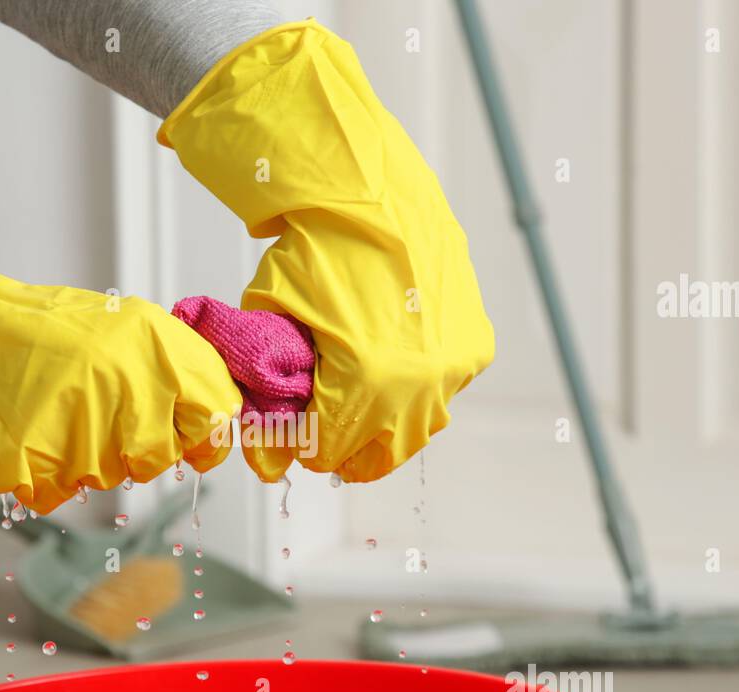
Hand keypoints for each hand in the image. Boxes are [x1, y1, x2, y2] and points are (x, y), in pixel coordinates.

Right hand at [0, 153, 240, 512]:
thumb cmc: (31, 336)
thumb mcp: (115, 332)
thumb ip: (170, 377)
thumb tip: (218, 434)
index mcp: (151, 343)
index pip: (214, 412)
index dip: (203, 436)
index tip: (188, 442)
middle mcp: (122, 380)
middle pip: (155, 458)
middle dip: (125, 449)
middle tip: (83, 411)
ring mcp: (74, 422)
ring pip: (101, 478)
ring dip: (74, 459)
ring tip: (40, 411)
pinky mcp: (27, 459)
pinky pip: (51, 492)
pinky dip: (34, 474)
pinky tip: (16, 432)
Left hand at [158, 20, 494, 482]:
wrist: (368, 189)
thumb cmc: (313, 249)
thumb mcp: (271, 320)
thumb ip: (269, 386)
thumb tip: (265, 437)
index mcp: (367, 380)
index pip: (330, 451)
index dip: (304, 444)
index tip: (293, 431)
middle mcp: (419, 381)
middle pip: (379, 456)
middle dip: (344, 447)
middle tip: (323, 430)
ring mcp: (453, 365)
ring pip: (417, 430)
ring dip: (384, 428)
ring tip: (356, 410)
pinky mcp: (474, 345)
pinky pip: (444, 391)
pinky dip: (417, 391)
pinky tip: (391, 371)